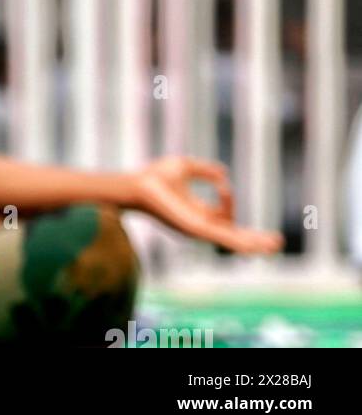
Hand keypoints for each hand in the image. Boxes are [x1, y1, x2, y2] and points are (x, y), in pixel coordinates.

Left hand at [132, 156, 282, 253]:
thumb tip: (224, 174)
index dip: (229, 200)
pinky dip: (241, 244)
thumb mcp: (186, 167)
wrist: (139, 185)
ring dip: (254, 244)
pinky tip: (256, 247)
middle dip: (254, 239)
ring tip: (275, 246)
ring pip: (232, 242)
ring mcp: (199, 231)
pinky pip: (224, 241)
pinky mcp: (197, 232)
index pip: (224, 214)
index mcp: (197, 212)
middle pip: (232, 236)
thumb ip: (205, 170)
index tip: (223, 185)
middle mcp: (200, 225)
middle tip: (276, 242)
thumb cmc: (155, 176)